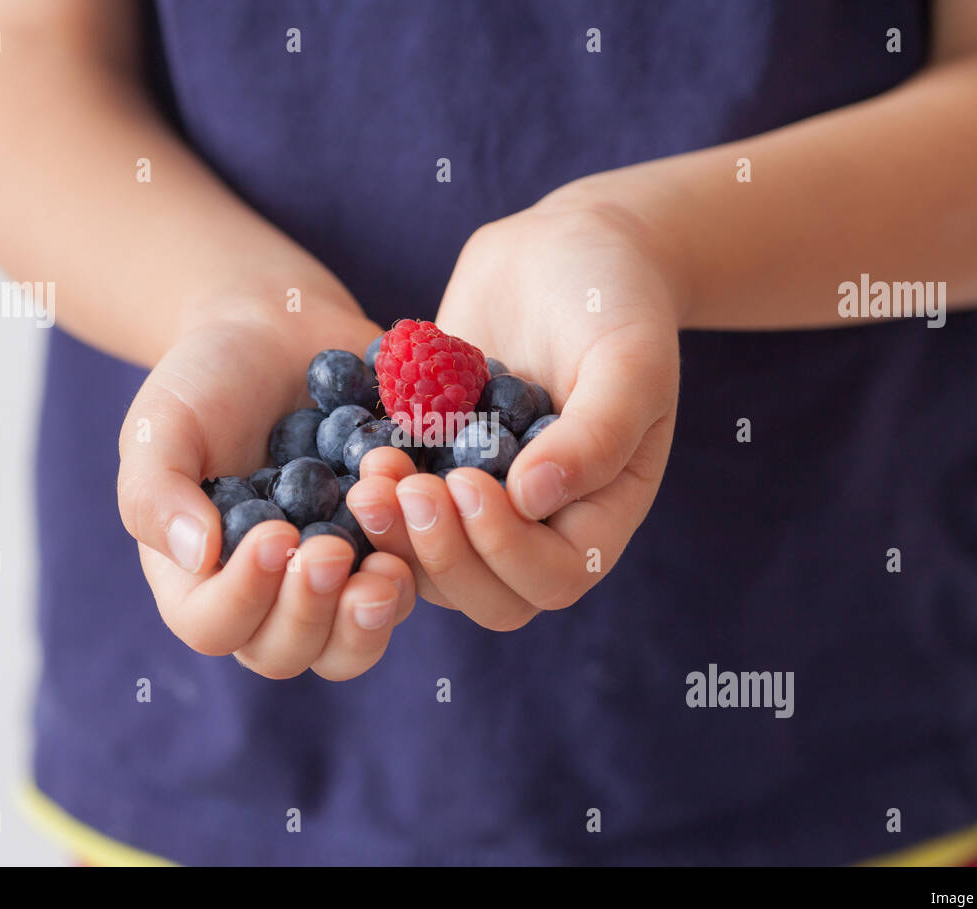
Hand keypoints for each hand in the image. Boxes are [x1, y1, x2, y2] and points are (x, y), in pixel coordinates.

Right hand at [117, 298, 414, 678]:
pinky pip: (415, 585)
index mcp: (199, 578)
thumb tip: (195, 556)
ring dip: (372, 612)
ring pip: (355, 643)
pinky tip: (421, 509)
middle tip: (332, 550)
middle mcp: (268, 595)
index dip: (245, 597)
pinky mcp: (390, 547)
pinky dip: (422, 559)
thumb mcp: (160, 426)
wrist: (278, 332)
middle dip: (313, 614)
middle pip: (289, 652)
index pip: (214, 626)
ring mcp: (335, 579)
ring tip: (386, 563)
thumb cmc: (205, 382)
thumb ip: (156, 492)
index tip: (274, 535)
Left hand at [345, 196, 680, 629]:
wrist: (561, 249)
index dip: (504, 549)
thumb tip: (533, 498)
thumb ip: (597, 434)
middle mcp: (538, 524)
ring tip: (368, 470)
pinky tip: (348, 451)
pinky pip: (394, 509)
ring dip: (393, 530)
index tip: (467, 482)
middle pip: (484, 591)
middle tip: (399, 486)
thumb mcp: (628, 360)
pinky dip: (370, 492)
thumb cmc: (614, 300)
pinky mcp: (431, 468)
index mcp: (598, 514)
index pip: (552, 577)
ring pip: (429, 561)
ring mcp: (479, 501)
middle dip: (436, 550)